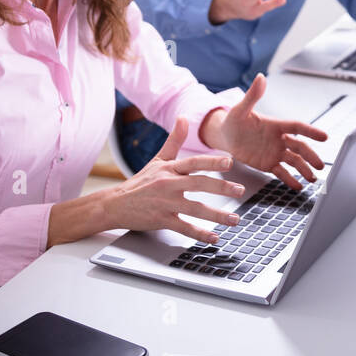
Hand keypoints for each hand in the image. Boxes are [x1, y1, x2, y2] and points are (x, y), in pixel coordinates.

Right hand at [104, 117, 247, 243]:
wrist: (114, 204)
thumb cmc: (140, 182)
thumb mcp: (158, 160)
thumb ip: (174, 140)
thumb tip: (184, 118)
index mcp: (170, 169)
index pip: (193, 162)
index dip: (212, 161)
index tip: (230, 161)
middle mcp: (168, 184)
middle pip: (198, 184)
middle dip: (221, 187)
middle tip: (240, 190)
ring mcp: (165, 203)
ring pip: (195, 209)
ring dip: (217, 215)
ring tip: (235, 219)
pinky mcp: (161, 220)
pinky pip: (184, 227)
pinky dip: (199, 234)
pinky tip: (214, 237)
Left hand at [211, 74, 327, 189]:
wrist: (226, 136)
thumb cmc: (233, 121)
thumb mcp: (240, 109)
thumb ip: (252, 95)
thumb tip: (260, 77)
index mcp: (276, 125)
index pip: (297, 127)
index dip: (311, 132)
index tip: (324, 137)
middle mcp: (280, 139)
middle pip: (300, 148)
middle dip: (311, 156)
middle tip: (320, 165)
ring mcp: (276, 153)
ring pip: (294, 162)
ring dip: (304, 170)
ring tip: (312, 178)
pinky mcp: (269, 164)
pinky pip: (282, 172)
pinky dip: (290, 179)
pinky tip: (298, 186)